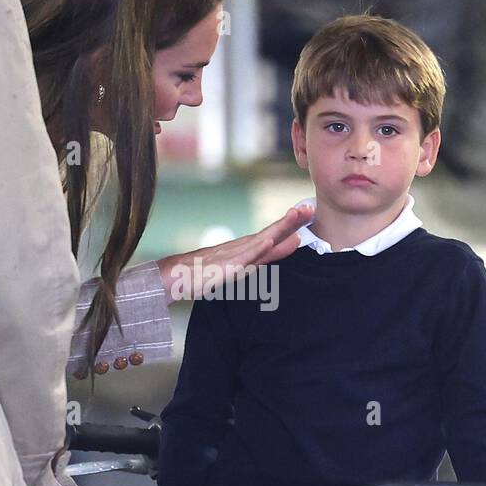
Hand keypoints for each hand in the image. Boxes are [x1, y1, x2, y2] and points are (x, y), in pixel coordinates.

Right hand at [155, 204, 314, 302]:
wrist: (174, 276)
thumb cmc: (203, 273)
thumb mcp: (237, 267)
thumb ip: (257, 259)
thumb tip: (275, 248)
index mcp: (246, 249)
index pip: (273, 235)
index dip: (291, 224)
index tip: (308, 212)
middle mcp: (241, 248)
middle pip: (271, 232)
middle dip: (291, 220)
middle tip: (310, 208)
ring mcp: (233, 255)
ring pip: (260, 240)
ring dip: (278, 228)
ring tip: (295, 216)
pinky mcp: (223, 266)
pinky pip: (241, 257)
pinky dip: (256, 249)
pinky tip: (268, 242)